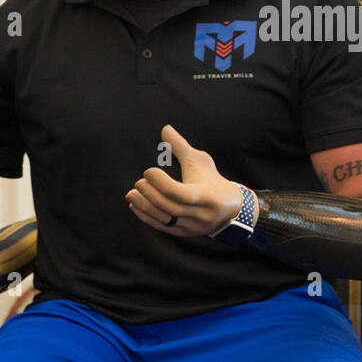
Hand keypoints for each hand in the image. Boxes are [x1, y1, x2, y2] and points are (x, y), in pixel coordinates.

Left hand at [126, 125, 242, 236]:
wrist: (230, 209)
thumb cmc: (212, 180)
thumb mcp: (201, 161)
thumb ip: (181, 147)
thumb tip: (164, 128)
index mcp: (206, 196)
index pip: (180, 193)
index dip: (161, 183)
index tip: (148, 171)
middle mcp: (200, 214)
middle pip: (170, 207)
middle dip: (150, 195)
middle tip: (138, 183)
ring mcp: (192, 226)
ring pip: (164, 219)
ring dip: (144, 206)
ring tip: (132, 194)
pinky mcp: (183, 233)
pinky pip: (162, 227)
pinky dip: (146, 216)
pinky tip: (135, 205)